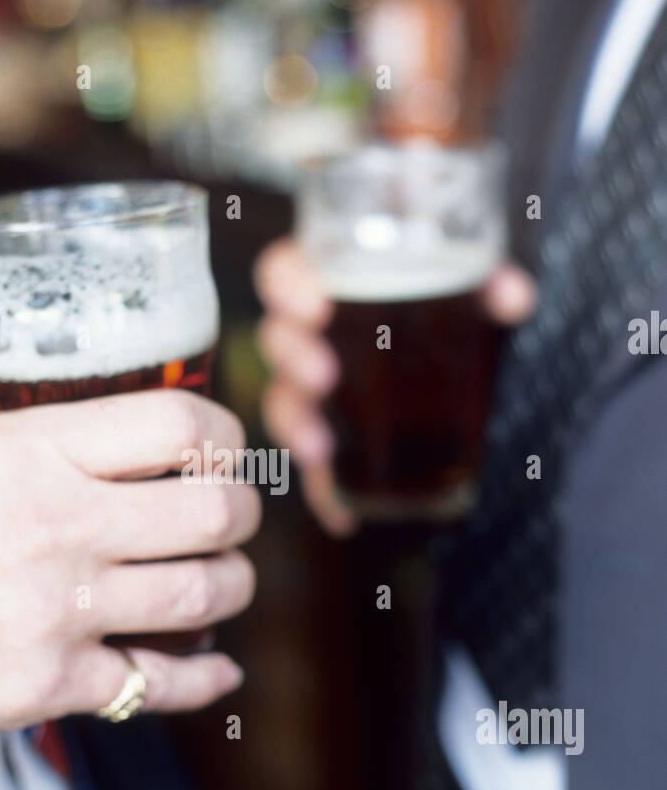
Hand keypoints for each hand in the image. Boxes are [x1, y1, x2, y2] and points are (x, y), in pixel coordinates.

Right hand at [0, 390, 260, 752]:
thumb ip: (55, 456)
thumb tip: (150, 459)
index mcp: (30, 450)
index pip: (178, 421)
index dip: (225, 435)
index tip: (225, 452)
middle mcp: (56, 522)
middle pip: (214, 510)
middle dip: (242, 516)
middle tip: (232, 522)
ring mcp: (57, 608)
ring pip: (204, 594)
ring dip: (231, 589)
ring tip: (220, 585)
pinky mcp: (48, 685)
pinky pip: (162, 684)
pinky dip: (204, 681)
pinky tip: (217, 673)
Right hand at [255, 238, 537, 534]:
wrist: (455, 369)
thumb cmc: (441, 312)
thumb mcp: (468, 294)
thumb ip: (488, 286)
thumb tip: (512, 296)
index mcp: (330, 284)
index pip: (285, 272)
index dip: (287, 285)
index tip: (316, 307)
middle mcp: (311, 337)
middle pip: (277, 339)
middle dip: (292, 358)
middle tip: (323, 374)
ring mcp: (314, 393)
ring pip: (284, 404)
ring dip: (295, 425)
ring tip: (319, 446)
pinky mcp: (330, 442)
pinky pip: (315, 469)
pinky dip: (326, 493)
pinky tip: (342, 518)